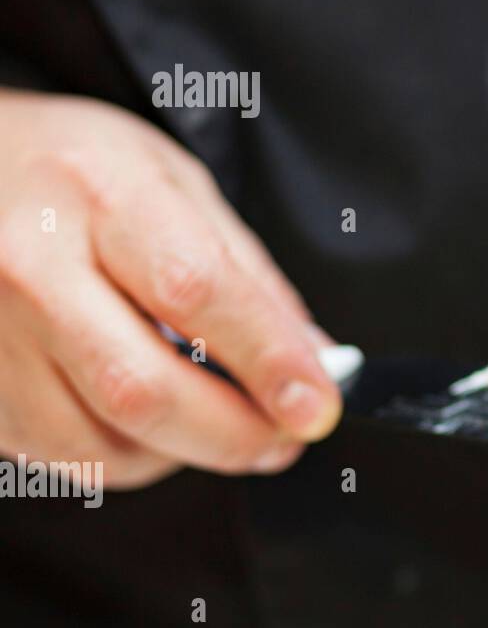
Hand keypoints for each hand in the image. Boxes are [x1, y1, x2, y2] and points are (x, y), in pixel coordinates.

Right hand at [0, 89, 341, 487]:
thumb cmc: (81, 171)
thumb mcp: (180, 185)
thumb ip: (251, 279)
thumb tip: (315, 362)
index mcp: (100, 195)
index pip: (195, 291)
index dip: (268, 361)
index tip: (317, 406)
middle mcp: (30, 265)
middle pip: (141, 388)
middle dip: (234, 433)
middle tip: (284, 438)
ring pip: (100, 441)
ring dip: (184, 453)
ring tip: (220, 424)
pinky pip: (64, 456)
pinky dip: (130, 455)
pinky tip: (154, 422)